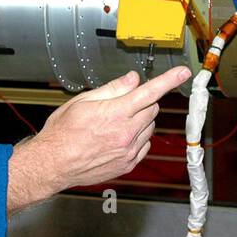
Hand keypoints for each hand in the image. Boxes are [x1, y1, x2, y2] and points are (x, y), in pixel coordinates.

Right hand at [6, 66, 191, 212]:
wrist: (53, 163)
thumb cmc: (63, 132)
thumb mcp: (83, 101)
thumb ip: (112, 89)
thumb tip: (132, 79)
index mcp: (116, 113)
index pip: (150, 92)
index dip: (169, 80)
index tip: (183, 72)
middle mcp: (127, 133)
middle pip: (152, 108)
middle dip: (143, 101)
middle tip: (123, 103)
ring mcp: (129, 151)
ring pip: (149, 127)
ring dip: (140, 120)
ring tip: (114, 124)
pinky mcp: (128, 164)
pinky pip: (144, 145)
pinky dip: (137, 138)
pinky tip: (117, 138)